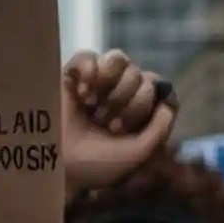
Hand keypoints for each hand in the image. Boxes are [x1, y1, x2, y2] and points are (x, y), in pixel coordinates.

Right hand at [61, 49, 177, 193]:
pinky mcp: (70, 76)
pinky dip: (89, 70)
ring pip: (119, 59)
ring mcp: (94, 83)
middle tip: (105, 125)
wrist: (56, 168)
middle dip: (127, 103)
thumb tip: (167, 99)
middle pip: (139, 74)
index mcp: (134, 112)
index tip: (123, 129)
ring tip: (93, 109)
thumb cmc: (96, 166)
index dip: (143, 105)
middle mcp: (117, 94)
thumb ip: (161, 127)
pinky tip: (82, 94)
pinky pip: (88, 55)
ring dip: (112, 88)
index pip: (155, 87)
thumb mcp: (138, 153)